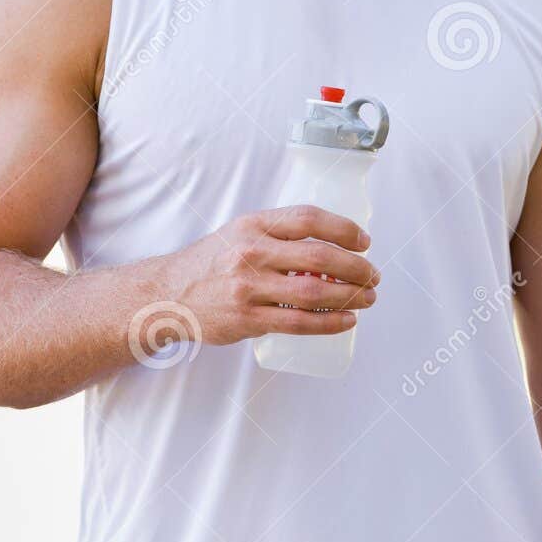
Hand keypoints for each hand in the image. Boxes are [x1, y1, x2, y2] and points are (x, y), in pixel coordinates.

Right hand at [135, 203, 380, 350]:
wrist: (169, 294)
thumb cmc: (212, 262)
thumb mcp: (240, 232)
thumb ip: (279, 234)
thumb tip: (333, 243)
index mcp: (253, 225)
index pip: (308, 219)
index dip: (344, 229)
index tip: (364, 241)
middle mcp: (252, 252)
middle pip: (320, 257)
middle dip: (356, 267)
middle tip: (373, 275)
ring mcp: (249, 287)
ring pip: (314, 292)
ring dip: (350, 296)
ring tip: (367, 298)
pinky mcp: (248, 319)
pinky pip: (300, 322)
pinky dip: (330, 322)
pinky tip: (347, 320)